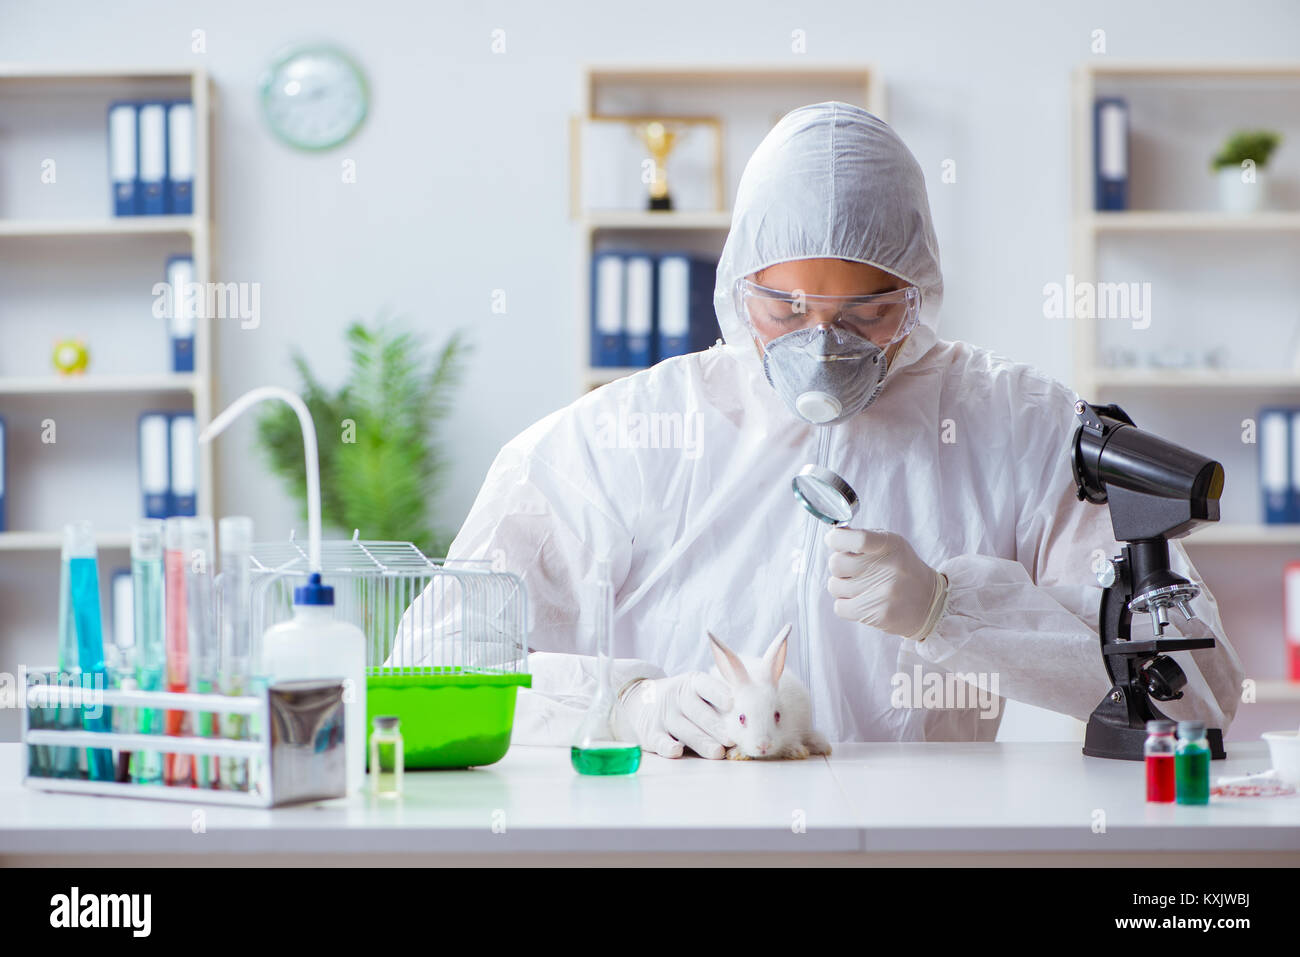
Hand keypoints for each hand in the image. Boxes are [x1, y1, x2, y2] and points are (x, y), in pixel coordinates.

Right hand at [615, 671, 734, 758]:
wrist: (640, 701)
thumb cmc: (683, 701)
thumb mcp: (696, 692)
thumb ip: (718, 704)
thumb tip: (747, 724)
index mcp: (692, 683)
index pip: (706, 686)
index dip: (719, 694)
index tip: (732, 703)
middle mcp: (677, 696)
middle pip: (698, 712)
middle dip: (716, 726)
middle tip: (732, 739)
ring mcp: (663, 714)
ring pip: (684, 728)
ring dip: (701, 741)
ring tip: (717, 752)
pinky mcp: (651, 732)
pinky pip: (660, 740)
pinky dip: (668, 746)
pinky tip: (677, 751)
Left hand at [825, 527, 947, 640]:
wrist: (930, 603)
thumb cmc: (903, 570)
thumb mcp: (891, 546)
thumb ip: (863, 539)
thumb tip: (833, 536)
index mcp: (890, 545)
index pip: (856, 539)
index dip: (836, 538)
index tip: (834, 540)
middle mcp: (888, 567)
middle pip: (836, 563)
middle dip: (839, 566)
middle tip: (854, 570)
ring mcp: (883, 592)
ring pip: (834, 586)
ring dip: (842, 587)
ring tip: (862, 587)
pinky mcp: (878, 614)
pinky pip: (839, 607)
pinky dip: (846, 605)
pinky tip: (862, 601)